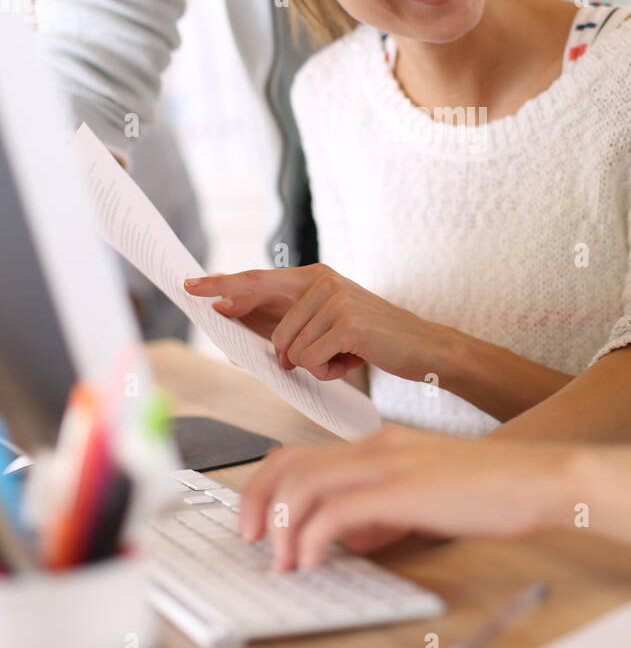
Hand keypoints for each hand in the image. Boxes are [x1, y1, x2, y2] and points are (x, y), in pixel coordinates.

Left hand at [184, 265, 444, 382]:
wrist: (423, 346)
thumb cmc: (370, 340)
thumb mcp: (326, 326)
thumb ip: (284, 323)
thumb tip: (233, 329)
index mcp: (314, 276)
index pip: (257, 279)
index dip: (222, 284)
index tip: (191, 285)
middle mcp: (321, 281)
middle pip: (270, 323)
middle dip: (276, 350)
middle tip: (313, 358)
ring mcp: (334, 300)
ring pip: (289, 351)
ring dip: (314, 365)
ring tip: (344, 357)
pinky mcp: (346, 324)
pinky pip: (310, 361)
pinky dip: (328, 371)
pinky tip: (352, 361)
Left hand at [239, 426, 578, 569]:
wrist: (539, 478)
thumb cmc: (492, 490)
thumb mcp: (425, 496)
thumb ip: (384, 511)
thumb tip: (351, 538)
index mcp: (380, 444)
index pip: (301, 453)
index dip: (266, 486)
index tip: (255, 522)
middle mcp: (376, 446)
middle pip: (290, 463)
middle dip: (258, 503)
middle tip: (251, 541)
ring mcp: (390, 465)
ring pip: (306, 485)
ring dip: (283, 527)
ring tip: (284, 562)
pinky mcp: (405, 490)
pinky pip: (338, 511)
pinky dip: (314, 537)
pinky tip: (313, 561)